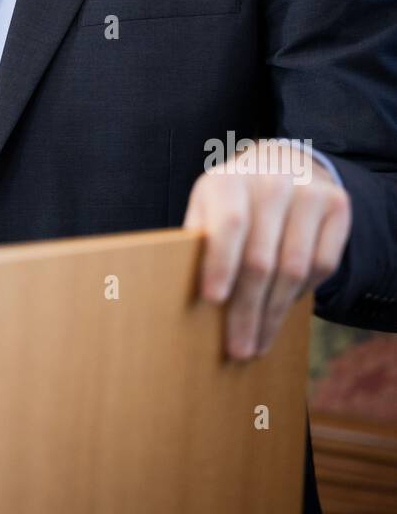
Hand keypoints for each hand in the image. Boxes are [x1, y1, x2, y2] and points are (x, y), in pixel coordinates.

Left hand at [182, 139, 351, 360]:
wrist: (282, 165)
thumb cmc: (233, 199)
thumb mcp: (206, 206)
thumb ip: (197, 240)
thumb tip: (177, 292)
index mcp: (231, 179)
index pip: (229, 224)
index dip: (221, 263)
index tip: (213, 299)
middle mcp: (273, 181)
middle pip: (261, 259)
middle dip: (248, 310)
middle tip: (238, 348)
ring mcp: (309, 191)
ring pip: (294, 269)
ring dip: (274, 314)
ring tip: (258, 342)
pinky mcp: (338, 205)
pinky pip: (322, 265)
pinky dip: (302, 293)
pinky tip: (283, 307)